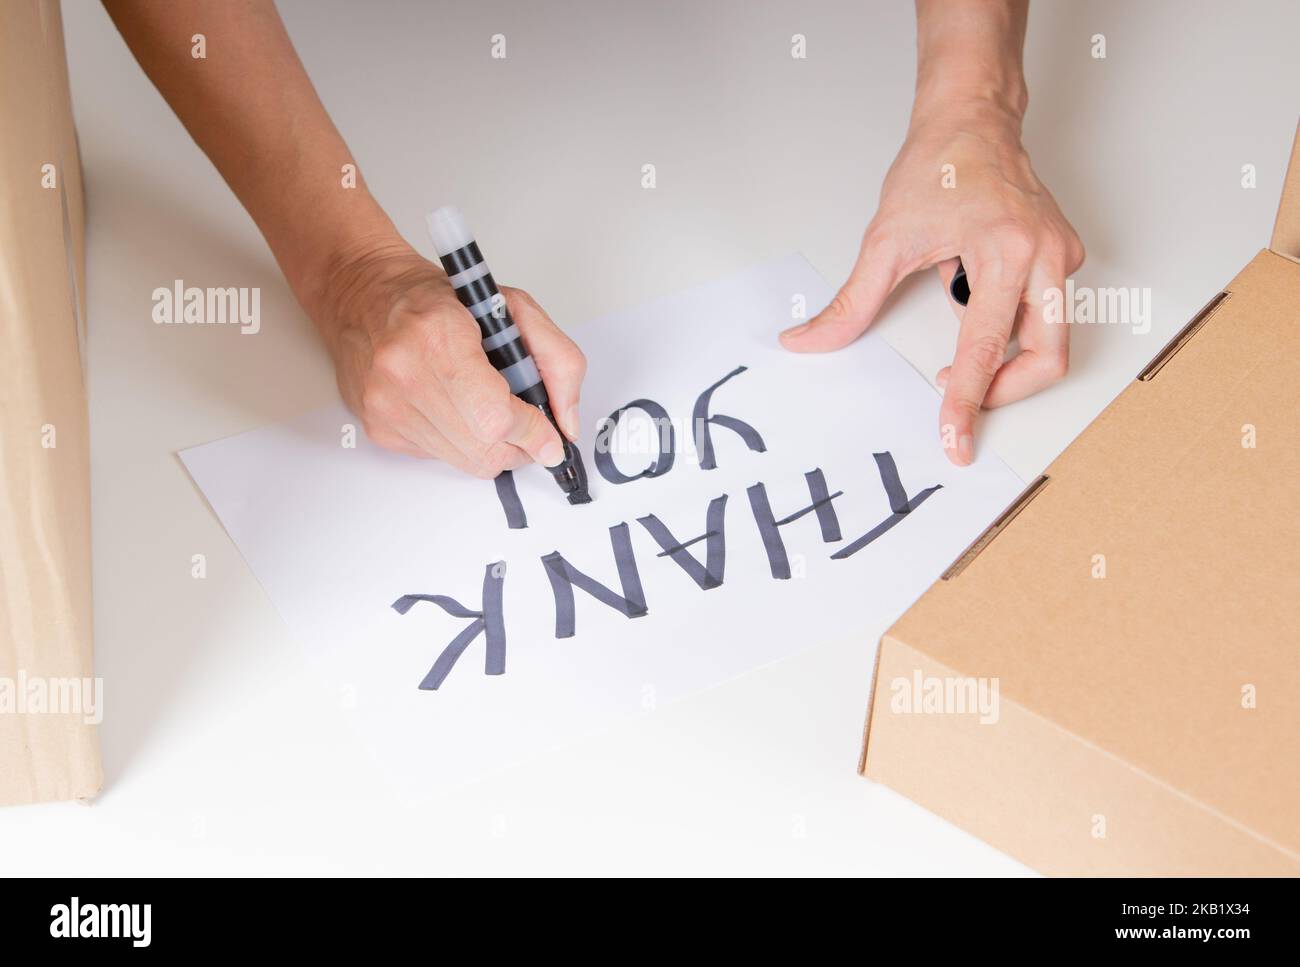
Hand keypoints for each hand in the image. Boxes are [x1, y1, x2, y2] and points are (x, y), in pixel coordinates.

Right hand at [319, 237, 585, 477]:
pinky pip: (440, 456)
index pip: (496, 416)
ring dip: (491, 445)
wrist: (367, 295)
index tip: (550, 438)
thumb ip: (557, 362)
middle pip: (485, 449)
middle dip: (519, 444)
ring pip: (466, 462)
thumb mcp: (515, 308)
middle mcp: (404, 374)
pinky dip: (460, 441)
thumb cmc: (440, 299)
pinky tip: (453, 407)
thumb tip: (565, 425)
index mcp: (440, 336)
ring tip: (488, 408)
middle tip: (526, 424)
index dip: (532, 433)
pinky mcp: (379, 426)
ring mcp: (386, 405)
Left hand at [781, 107, 1083, 465]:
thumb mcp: (885, 240)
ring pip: (1052, 341)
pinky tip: (975, 293)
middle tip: (959, 401)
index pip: (986, 349)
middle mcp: (1046, 255)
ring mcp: (1062, 256)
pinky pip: (1045, 315)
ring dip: (1006, 360)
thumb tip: (809, 342)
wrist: (971, 121)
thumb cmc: (937, 167)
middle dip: (1004, 391)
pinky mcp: (1063, 257)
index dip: (969, 404)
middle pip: (1046, 359)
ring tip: (960, 334)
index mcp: (1006, 250)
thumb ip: (851, 303)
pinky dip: (1009, 326)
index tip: (957, 441)